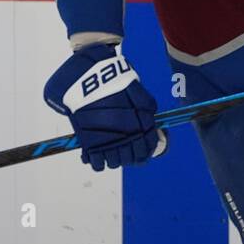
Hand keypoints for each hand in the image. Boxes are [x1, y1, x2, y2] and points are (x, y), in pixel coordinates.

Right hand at [43, 43, 165, 170]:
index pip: (146, 152)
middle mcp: (127, 139)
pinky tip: (97, 152)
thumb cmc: (118, 84)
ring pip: (114, 163)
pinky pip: (97, 164)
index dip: (143, 153)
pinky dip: (98, 161)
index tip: (138, 149)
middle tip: (121, 147)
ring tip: (108, 147)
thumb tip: (154, 129)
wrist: (92, 78)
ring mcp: (108, 143)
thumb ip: (148, 113)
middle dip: (127, 155)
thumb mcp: (140, 96)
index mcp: (141, 129)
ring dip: (113, 158)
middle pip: (129, 159)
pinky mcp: (90, 144)